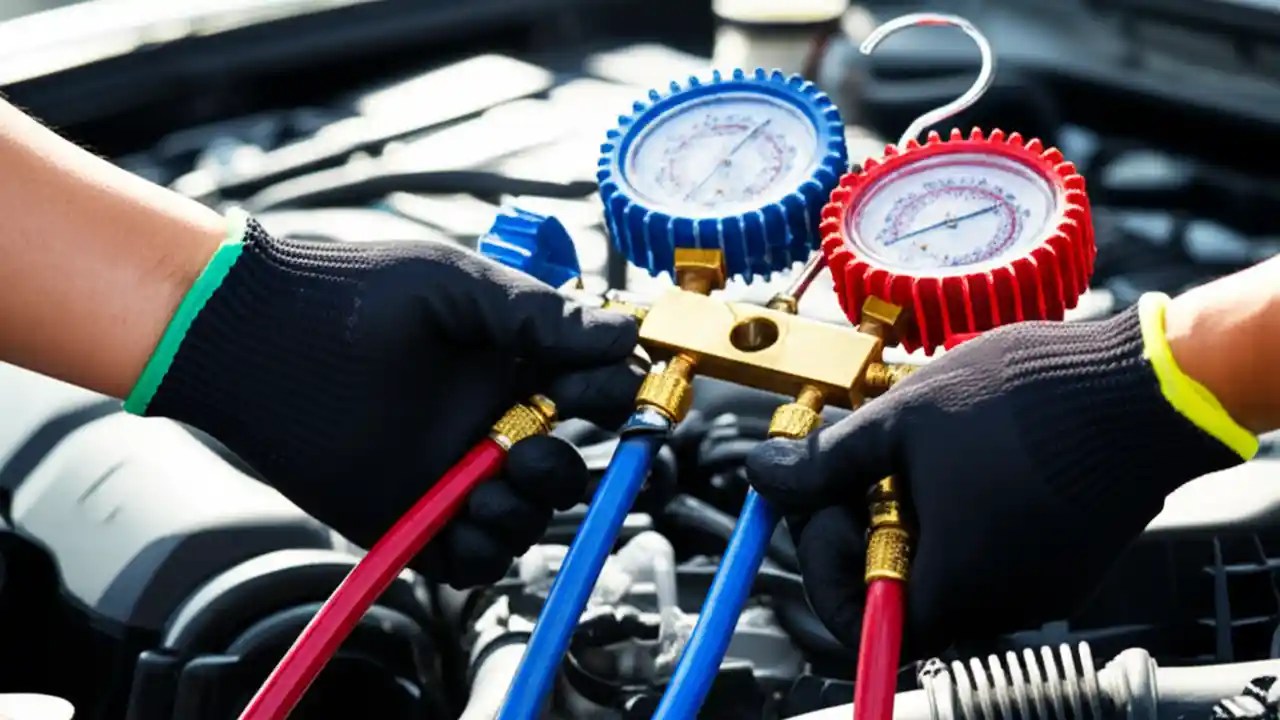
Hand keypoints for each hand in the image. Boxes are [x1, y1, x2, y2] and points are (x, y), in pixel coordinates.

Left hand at [140, 217, 642, 586]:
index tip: (611, 393)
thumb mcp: (456, 287)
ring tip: (491, 484)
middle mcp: (486, 423)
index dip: (608, 397)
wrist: (256, 334)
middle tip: (534, 451)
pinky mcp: (410, 515)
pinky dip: (484, 550)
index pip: (585, 392)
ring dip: (526, 510)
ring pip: (523, 518)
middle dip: (565, 468)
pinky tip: (467, 515)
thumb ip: (538, 315)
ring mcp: (450, 474)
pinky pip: (470, 557)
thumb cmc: (351, 294)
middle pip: (563, 468)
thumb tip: (623, 331)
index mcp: (507, 365)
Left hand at [747, 305, 1243, 656]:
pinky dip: (962, 511)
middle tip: (867, 460)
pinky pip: (993, 551)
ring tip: (921, 446)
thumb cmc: (1029, 402)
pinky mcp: (1068, 558)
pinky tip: (967, 451)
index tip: (823, 500)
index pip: (856, 621)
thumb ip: (824, 462)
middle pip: (898, 590)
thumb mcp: (899, 423)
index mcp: (953, 588)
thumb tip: (764, 474)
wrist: (1145, 384)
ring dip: (913, 512)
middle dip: (865, 524)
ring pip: (945, 565)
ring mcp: (1041, 585)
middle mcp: (1001, 605)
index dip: (823, 562)